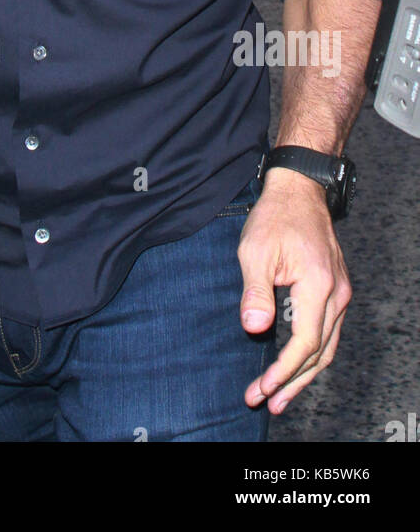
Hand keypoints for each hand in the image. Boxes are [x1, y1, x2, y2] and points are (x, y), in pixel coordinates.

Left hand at [238, 171, 350, 413]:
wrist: (299, 191)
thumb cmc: (275, 217)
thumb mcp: (256, 250)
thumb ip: (255, 291)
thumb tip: (254, 328)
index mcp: (319, 285)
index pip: (304, 343)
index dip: (283, 371)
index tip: (262, 389)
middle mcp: (337, 293)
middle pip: (320, 353)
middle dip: (293, 382)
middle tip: (267, 403)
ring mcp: (340, 292)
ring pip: (327, 346)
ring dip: (304, 374)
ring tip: (280, 396)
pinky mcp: (336, 289)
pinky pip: (328, 331)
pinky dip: (312, 354)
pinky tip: (295, 366)